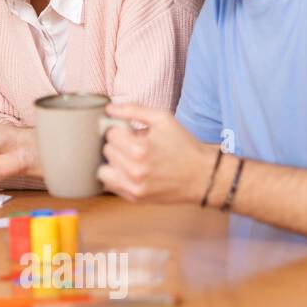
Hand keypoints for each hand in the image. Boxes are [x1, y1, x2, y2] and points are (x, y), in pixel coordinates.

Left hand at [96, 103, 216, 203]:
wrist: (203, 175)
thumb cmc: (183, 145)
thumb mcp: (163, 119)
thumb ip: (133, 110)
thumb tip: (109, 108)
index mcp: (140, 149)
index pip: (110, 134)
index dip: (121, 130)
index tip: (131, 133)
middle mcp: (134, 170)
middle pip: (107, 150)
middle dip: (118, 145)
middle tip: (134, 146)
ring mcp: (133, 187)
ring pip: (103, 170)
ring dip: (114, 162)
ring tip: (129, 159)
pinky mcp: (134, 198)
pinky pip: (110, 185)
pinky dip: (117, 177)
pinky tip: (131, 172)